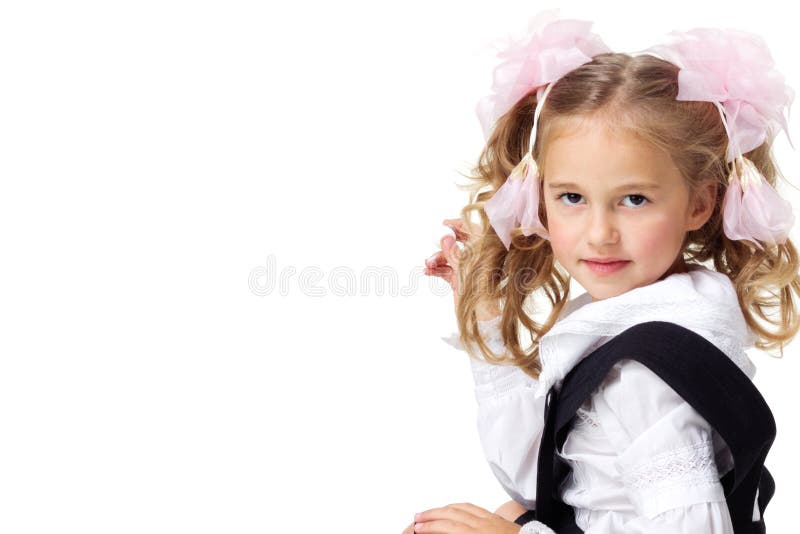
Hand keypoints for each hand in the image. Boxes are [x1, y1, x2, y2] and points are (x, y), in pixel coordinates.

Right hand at [401, 502, 520, 532]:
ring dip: (442, 508)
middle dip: (431, 515)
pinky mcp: (495, 517)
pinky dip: (457, 505)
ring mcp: (489, 518)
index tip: (417, 528)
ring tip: (429, 512)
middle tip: (416, 519)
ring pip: (460, 507)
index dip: (431, 526)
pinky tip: (452, 507)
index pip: (449, 526)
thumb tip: (449, 531)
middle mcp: (483, 524)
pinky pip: (472, 506)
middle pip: (451, 514)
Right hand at [425, 218, 499, 318]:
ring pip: (450, 258)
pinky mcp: (461, 281)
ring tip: (428, 264)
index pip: (473, 230)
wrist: (482, 317)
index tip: (444, 224)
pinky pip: (447, 270)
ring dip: (437, 259)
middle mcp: (477, 259)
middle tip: (434, 242)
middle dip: (444, 244)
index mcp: (485, 251)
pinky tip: (428, 271)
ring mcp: (468, 270)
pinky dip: (437, 270)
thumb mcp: (464, 268)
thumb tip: (445, 236)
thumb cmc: (480, 291)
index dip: (459, 225)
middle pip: (459, 243)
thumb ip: (453, 252)